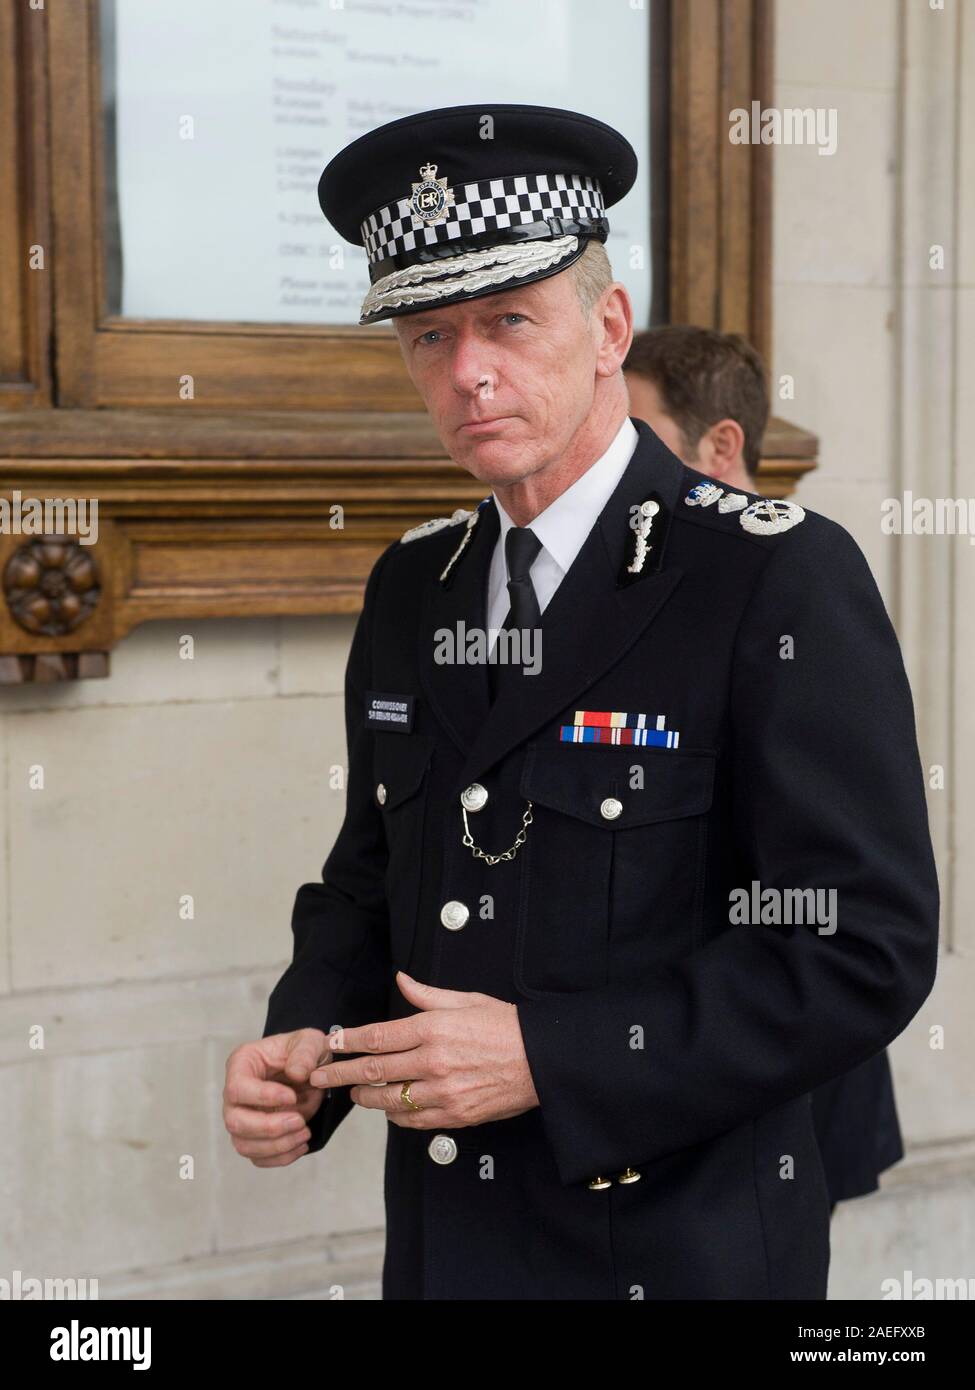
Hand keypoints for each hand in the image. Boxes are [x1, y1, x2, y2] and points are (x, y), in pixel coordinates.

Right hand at [223, 1028, 330, 1165]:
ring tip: (305, 1132)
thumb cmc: (302, 1051)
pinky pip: (259, 1157)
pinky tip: (301, 1144)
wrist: (309, 1067)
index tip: (291, 1096)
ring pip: (244, 1145)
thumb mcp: (310, 1041)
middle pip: (234, 1122)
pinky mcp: (254, 1138)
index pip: (237, 1088)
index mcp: (241, 1065)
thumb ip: (305, 1052)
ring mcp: (242, 1119)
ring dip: (277, 1145)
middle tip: (299, 1120)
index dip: (263, 1097)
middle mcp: (235, 1095)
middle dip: (268, 1127)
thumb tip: (297, 1073)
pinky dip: (281, 1157)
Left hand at [307, 972, 539, 1129]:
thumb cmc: (506, 1025)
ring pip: (389, 1099)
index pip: (378, 1036)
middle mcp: (433, 1061)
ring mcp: (443, 1091)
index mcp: (434, 1028)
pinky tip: (388, 1110)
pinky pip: (413, 1120)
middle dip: (341, 1073)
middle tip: (318, 1077)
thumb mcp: (466, 1000)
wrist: (542, 1059)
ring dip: (366, 1096)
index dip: (349, 1040)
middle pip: (375, 1069)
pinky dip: (395, 1116)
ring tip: (354, 1092)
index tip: (331, 1042)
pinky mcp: (455, 1114)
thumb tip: (402, 978)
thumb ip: (428, 994)